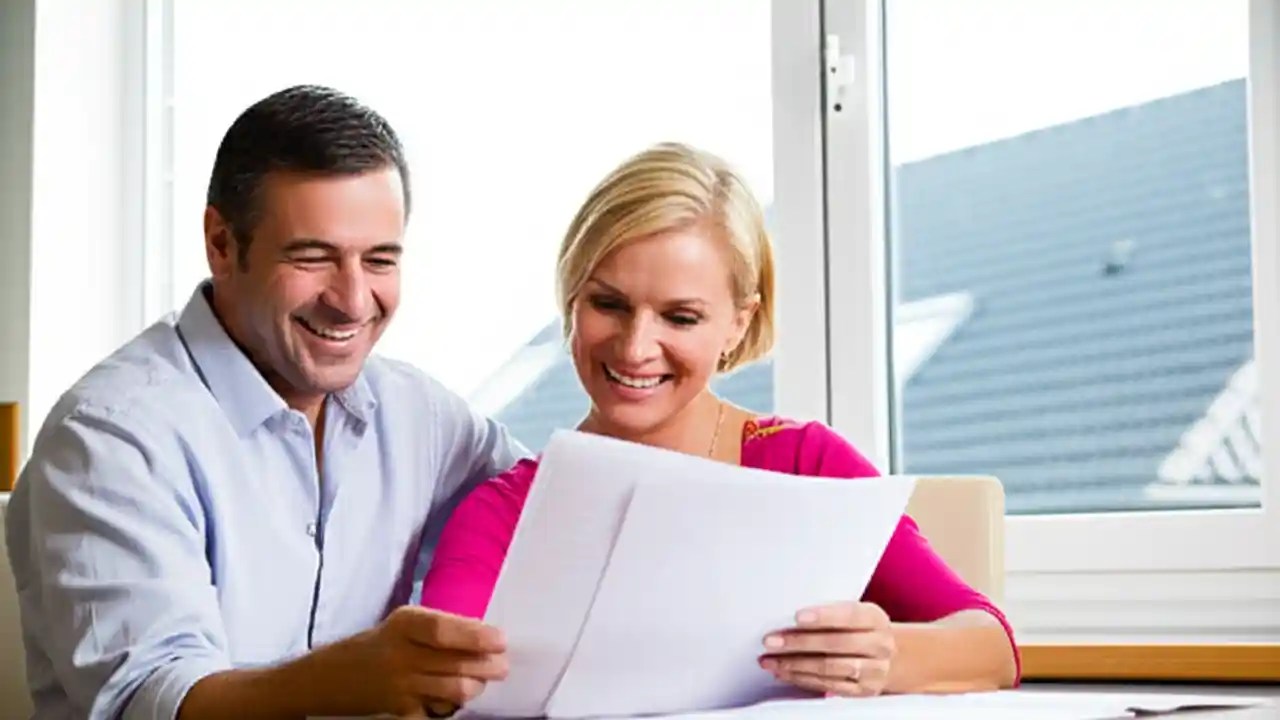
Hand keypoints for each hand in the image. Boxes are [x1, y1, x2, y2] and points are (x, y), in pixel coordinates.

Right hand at [339, 605, 508, 716]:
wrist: (331, 677)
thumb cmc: (379, 644)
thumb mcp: (403, 624)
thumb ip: (439, 628)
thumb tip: (483, 635)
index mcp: (404, 624)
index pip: (443, 631)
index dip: (475, 637)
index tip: (500, 641)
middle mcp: (400, 654)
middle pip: (454, 663)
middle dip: (486, 666)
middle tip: (502, 665)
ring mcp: (400, 686)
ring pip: (453, 690)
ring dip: (475, 686)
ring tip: (481, 680)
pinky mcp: (399, 711)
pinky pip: (438, 710)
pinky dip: (452, 705)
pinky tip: (455, 698)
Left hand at [758, 602, 894, 697]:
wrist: (888, 658)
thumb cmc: (861, 630)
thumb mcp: (855, 614)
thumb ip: (830, 613)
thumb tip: (789, 618)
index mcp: (875, 619)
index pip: (850, 615)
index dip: (823, 616)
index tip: (798, 617)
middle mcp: (879, 645)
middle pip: (836, 644)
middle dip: (799, 642)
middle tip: (772, 641)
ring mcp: (873, 671)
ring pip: (829, 668)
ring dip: (795, 664)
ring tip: (771, 660)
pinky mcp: (862, 691)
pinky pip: (828, 686)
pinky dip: (802, 679)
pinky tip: (785, 672)